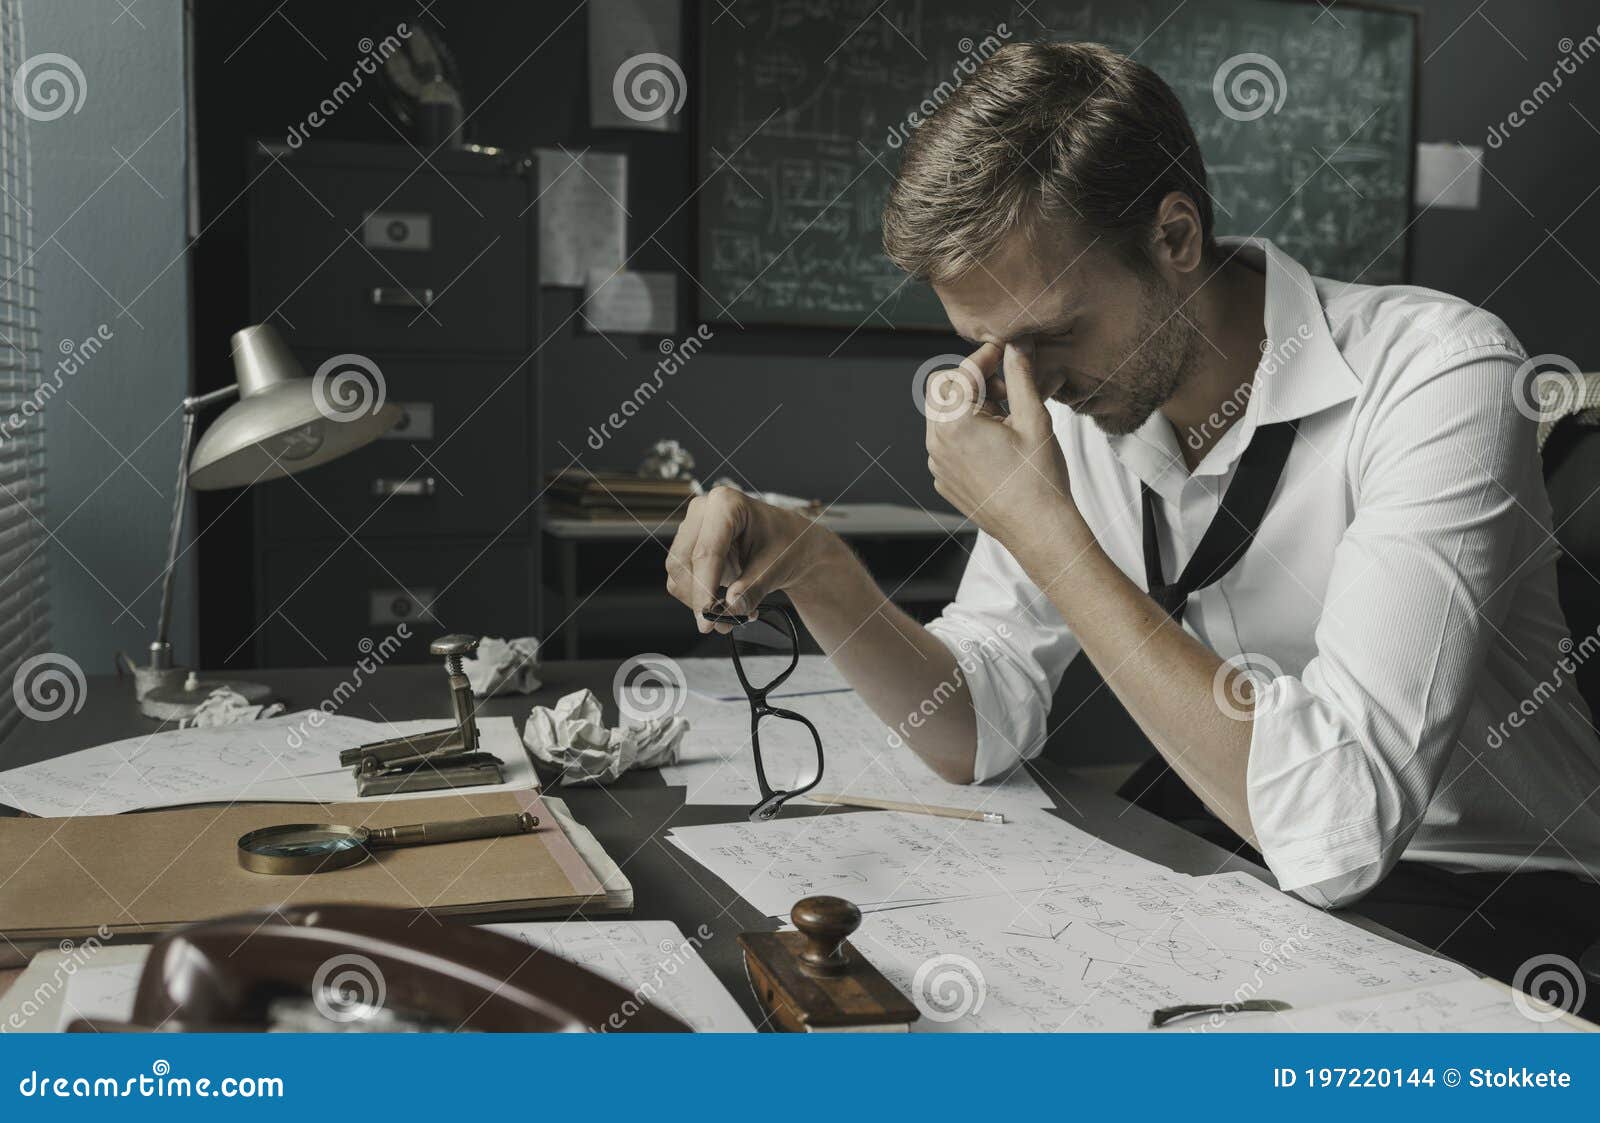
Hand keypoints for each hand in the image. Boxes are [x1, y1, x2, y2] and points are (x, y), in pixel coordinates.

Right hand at [664, 487, 841, 632]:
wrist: (789, 542)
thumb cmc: (786, 543)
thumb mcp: (776, 567)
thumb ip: (753, 588)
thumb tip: (732, 607)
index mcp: (726, 503)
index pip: (706, 552)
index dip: (704, 588)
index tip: (707, 619)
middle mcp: (703, 511)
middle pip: (683, 562)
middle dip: (700, 597)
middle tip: (724, 621)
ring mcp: (692, 528)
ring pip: (678, 574)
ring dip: (701, 599)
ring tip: (736, 609)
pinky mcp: (688, 547)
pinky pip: (681, 580)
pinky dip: (701, 597)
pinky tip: (727, 601)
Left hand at [925, 340, 1082, 553]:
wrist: (1038, 529)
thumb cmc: (1038, 478)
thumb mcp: (1033, 418)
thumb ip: (1020, 376)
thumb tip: (1016, 346)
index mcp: (956, 424)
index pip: (963, 372)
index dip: (987, 355)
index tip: (1005, 350)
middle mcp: (937, 443)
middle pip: (941, 388)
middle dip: (971, 380)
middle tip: (1004, 389)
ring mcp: (937, 464)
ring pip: (941, 416)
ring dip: (968, 406)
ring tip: (1005, 417)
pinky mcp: (944, 480)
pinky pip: (945, 443)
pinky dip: (965, 432)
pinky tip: (996, 443)